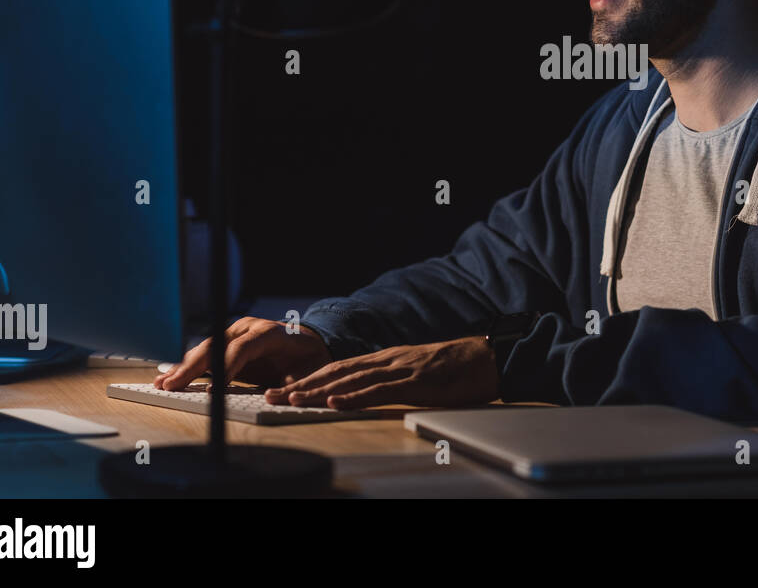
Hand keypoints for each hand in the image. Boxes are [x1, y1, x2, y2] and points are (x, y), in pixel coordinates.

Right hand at [154, 316, 331, 390]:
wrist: (309, 344)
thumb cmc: (310, 361)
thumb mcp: (308, 373)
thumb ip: (290, 384)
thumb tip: (270, 397)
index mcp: (271, 333)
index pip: (243, 347)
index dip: (226, 368)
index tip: (212, 391)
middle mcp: (249, 329)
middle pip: (216, 345)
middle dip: (193, 367)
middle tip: (172, 386)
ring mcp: (235, 333)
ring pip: (206, 348)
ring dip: (183, 367)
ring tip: (163, 383)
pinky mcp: (226, 342)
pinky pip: (205, 353)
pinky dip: (187, 366)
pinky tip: (169, 377)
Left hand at [263, 336, 498, 409]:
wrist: (487, 357)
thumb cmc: (455, 369)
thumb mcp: (416, 372)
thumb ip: (392, 379)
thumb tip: (368, 391)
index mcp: (385, 359)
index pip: (338, 367)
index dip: (308, 378)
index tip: (283, 388)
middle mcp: (386, 360)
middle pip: (335, 371)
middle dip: (301, 383)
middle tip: (271, 394)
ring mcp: (400, 369)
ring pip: (350, 379)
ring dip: (317, 390)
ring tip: (292, 399)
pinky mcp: (415, 382)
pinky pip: (379, 390)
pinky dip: (354, 395)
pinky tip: (335, 401)